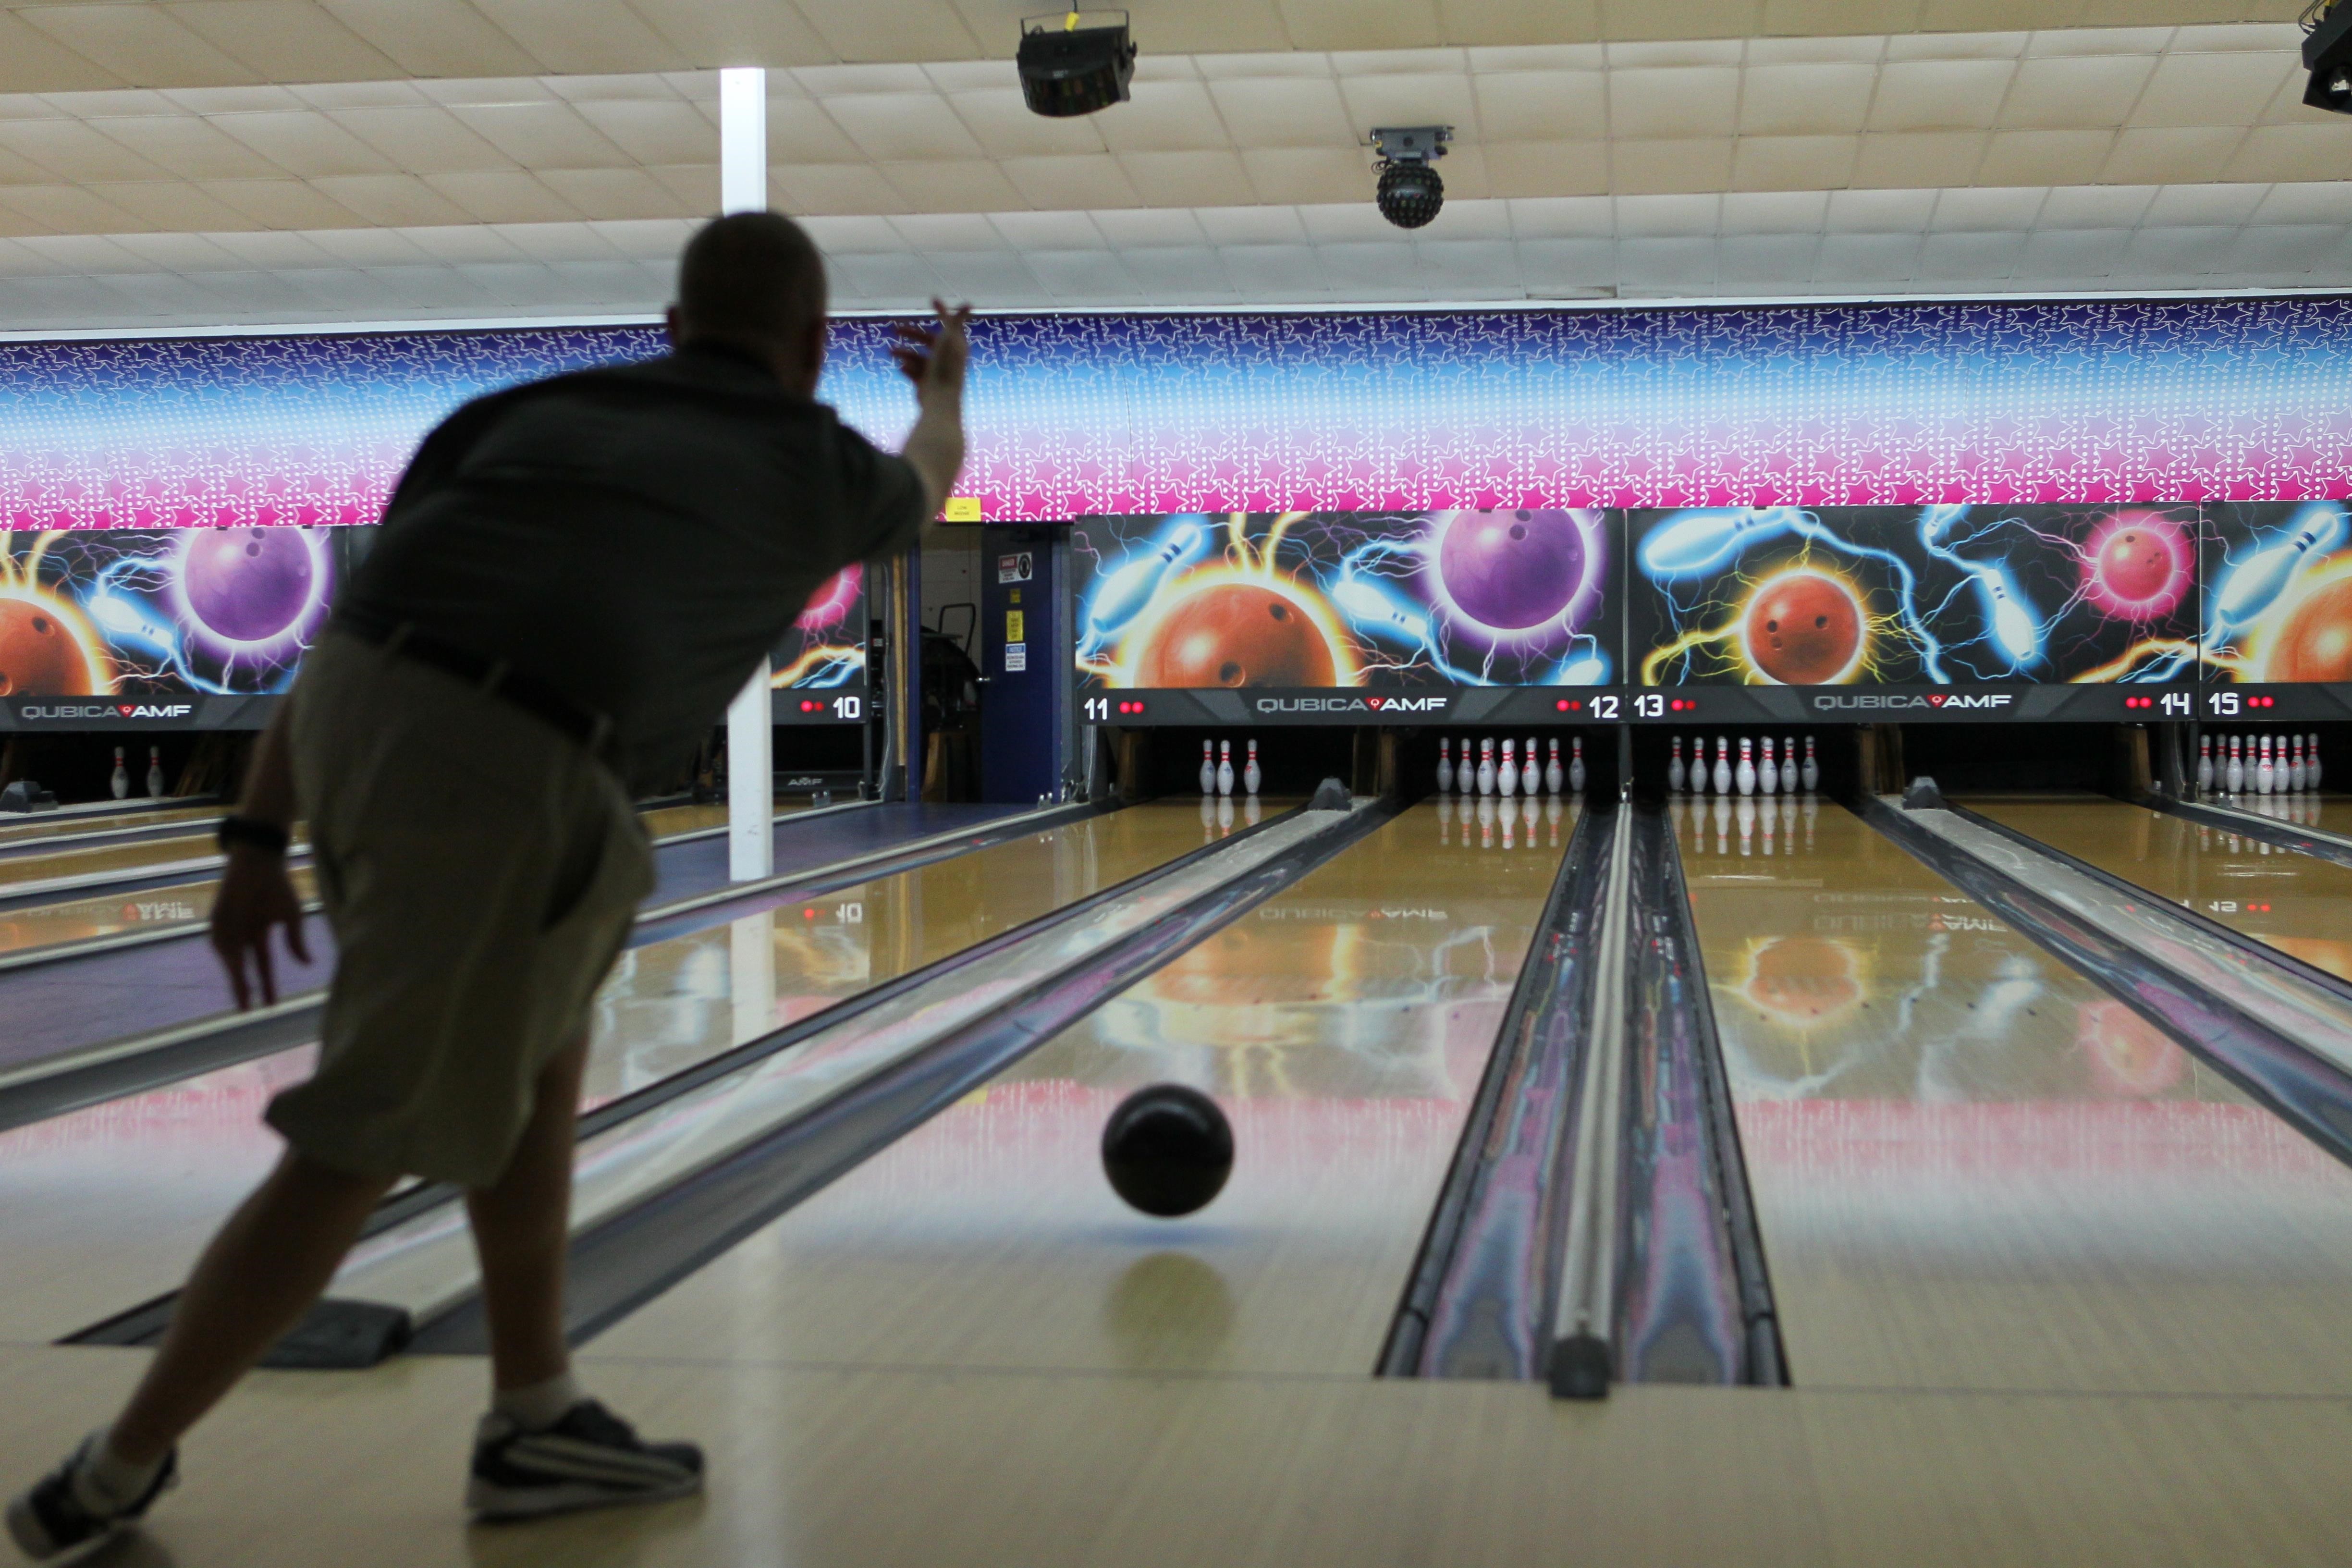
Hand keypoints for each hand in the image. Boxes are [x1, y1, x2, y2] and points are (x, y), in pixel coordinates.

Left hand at [210, 843, 309, 1008]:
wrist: (259, 862)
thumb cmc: (278, 886)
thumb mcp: (292, 916)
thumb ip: (296, 941)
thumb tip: (308, 964)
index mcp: (260, 934)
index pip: (264, 964)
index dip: (267, 985)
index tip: (272, 1005)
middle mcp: (242, 934)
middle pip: (243, 966)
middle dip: (244, 987)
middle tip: (246, 1010)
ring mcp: (228, 927)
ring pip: (230, 957)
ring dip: (235, 974)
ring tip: (243, 991)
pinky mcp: (216, 918)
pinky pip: (218, 940)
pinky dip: (224, 953)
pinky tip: (232, 964)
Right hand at [890, 298, 971, 400]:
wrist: (939, 398)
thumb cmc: (946, 366)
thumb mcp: (950, 339)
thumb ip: (956, 319)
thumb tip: (968, 302)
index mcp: (954, 346)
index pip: (948, 324)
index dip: (941, 312)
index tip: (932, 300)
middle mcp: (946, 358)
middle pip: (926, 340)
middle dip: (910, 334)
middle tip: (895, 329)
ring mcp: (935, 371)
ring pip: (916, 357)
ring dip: (903, 353)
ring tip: (890, 352)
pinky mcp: (926, 384)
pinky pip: (913, 373)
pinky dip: (907, 369)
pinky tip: (903, 369)